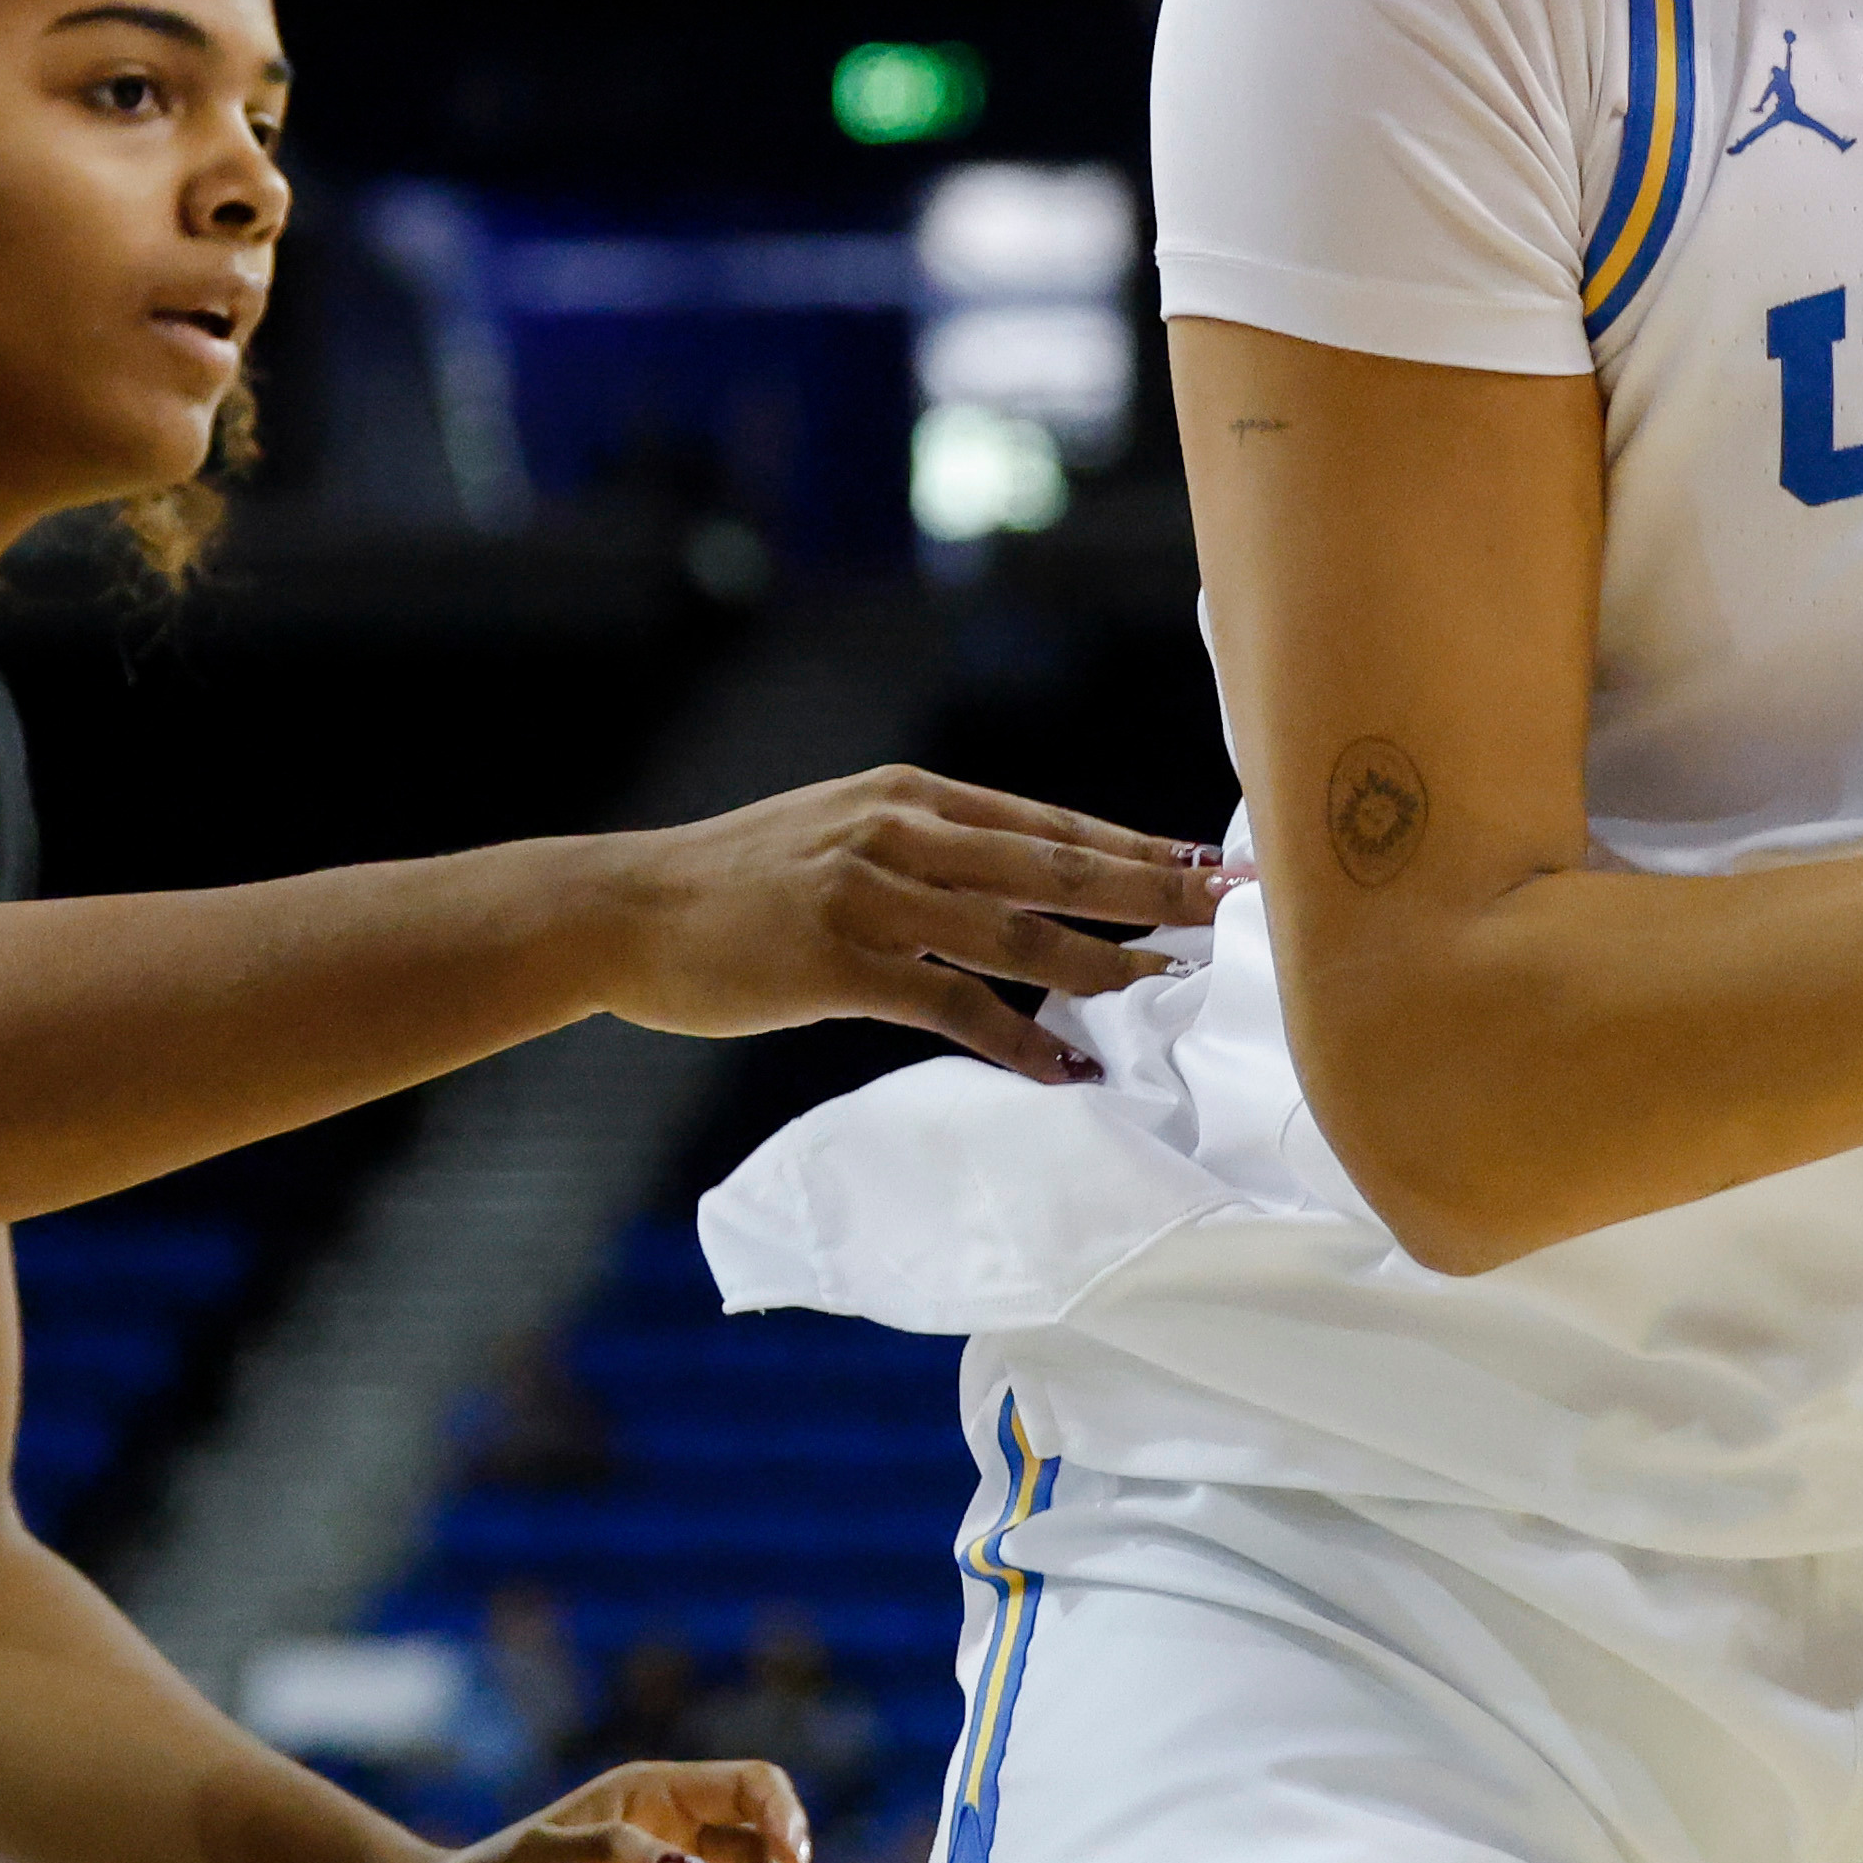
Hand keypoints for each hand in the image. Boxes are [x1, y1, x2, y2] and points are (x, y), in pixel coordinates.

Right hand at [583, 769, 1222, 1085]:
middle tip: (1234, 912)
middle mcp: (901, 832)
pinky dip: (1014, 1039)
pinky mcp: (840, 961)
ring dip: (1102, 967)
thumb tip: (1020, 885)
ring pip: (1017, 933)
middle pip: (1055, 865)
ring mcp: (871, 894)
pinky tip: (1062, 1067)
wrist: (629, 908)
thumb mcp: (839, 830)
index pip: (1050, 822)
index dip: (1137, 844)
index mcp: (909, 796)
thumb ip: (924, 849)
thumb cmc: (739, 880)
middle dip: (1153, 890)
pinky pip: (950, 1003)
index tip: (1213, 862)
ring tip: (1171, 991)